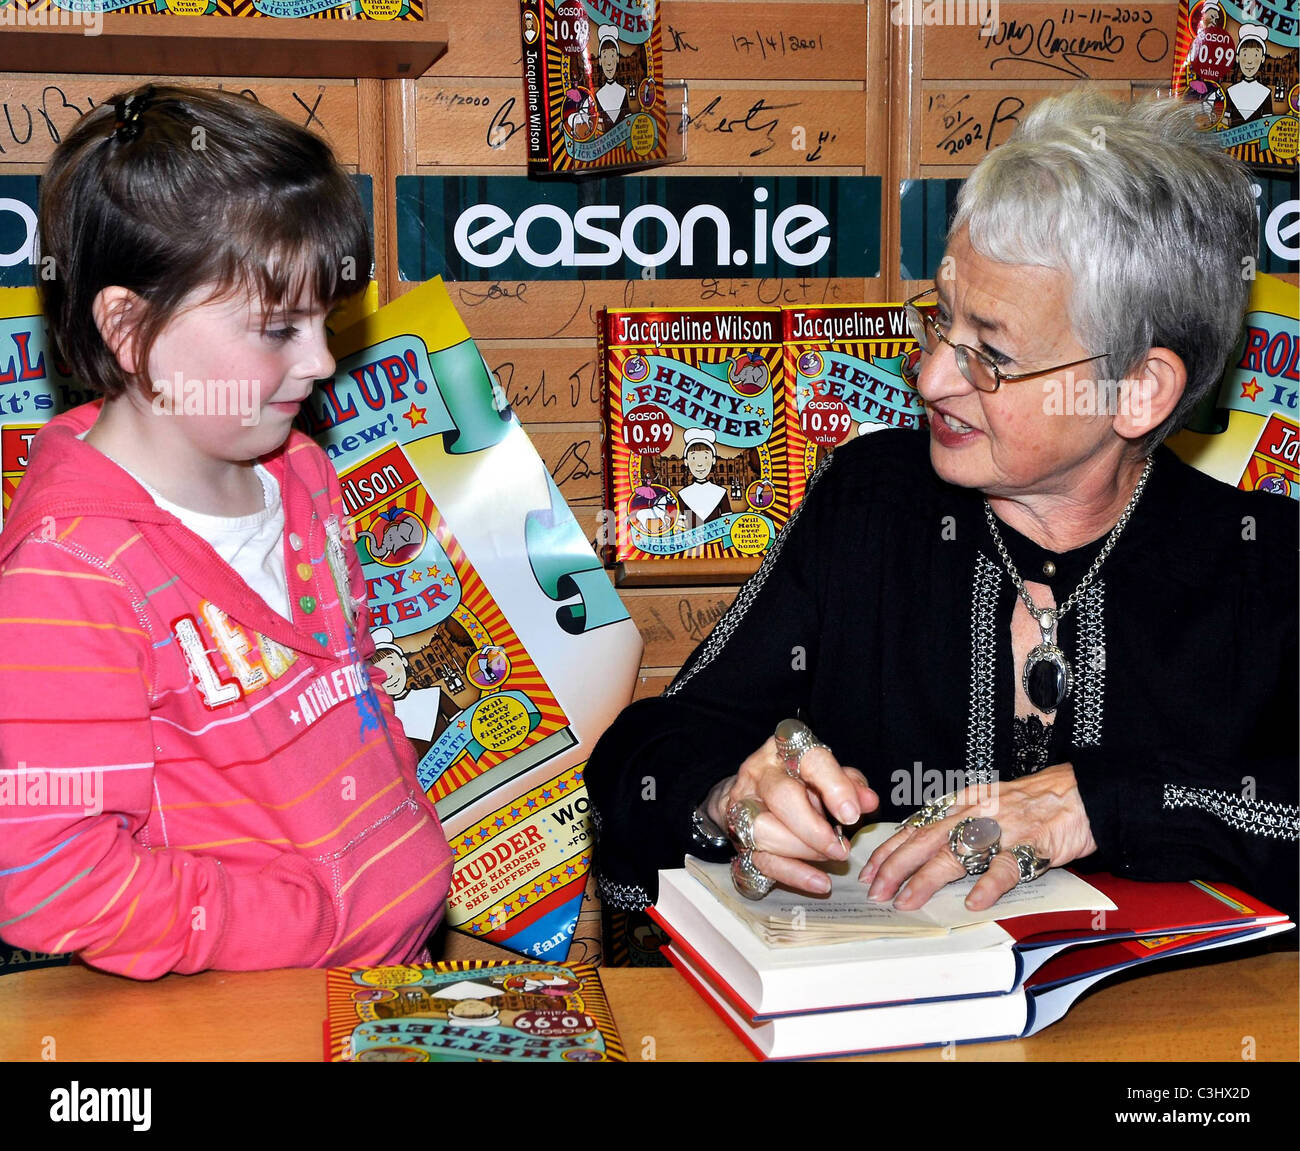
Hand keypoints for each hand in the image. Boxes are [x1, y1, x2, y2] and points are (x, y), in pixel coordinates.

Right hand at [706, 736, 877, 895]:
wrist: (752, 792)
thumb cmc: (797, 780)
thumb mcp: (827, 774)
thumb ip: (850, 784)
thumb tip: (869, 801)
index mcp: (785, 750)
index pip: (811, 760)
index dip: (834, 786)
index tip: (852, 814)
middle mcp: (759, 773)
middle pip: (782, 796)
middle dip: (814, 828)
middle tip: (841, 848)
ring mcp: (743, 805)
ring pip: (765, 830)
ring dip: (804, 850)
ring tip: (832, 857)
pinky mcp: (738, 837)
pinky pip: (762, 860)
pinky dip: (793, 874)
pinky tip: (819, 882)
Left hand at [860, 762, 1097, 910]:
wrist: (1080, 793)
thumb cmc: (1032, 802)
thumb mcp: (985, 803)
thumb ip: (957, 822)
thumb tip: (922, 847)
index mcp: (963, 803)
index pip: (917, 826)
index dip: (890, 849)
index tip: (869, 870)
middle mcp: (976, 813)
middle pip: (927, 840)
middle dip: (896, 866)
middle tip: (875, 892)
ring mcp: (1002, 829)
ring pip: (957, 853)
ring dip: (928, 879)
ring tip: (906, 901)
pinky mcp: (1030, 845)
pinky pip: (1006, 868)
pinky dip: (987, 885)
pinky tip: (972, 903)